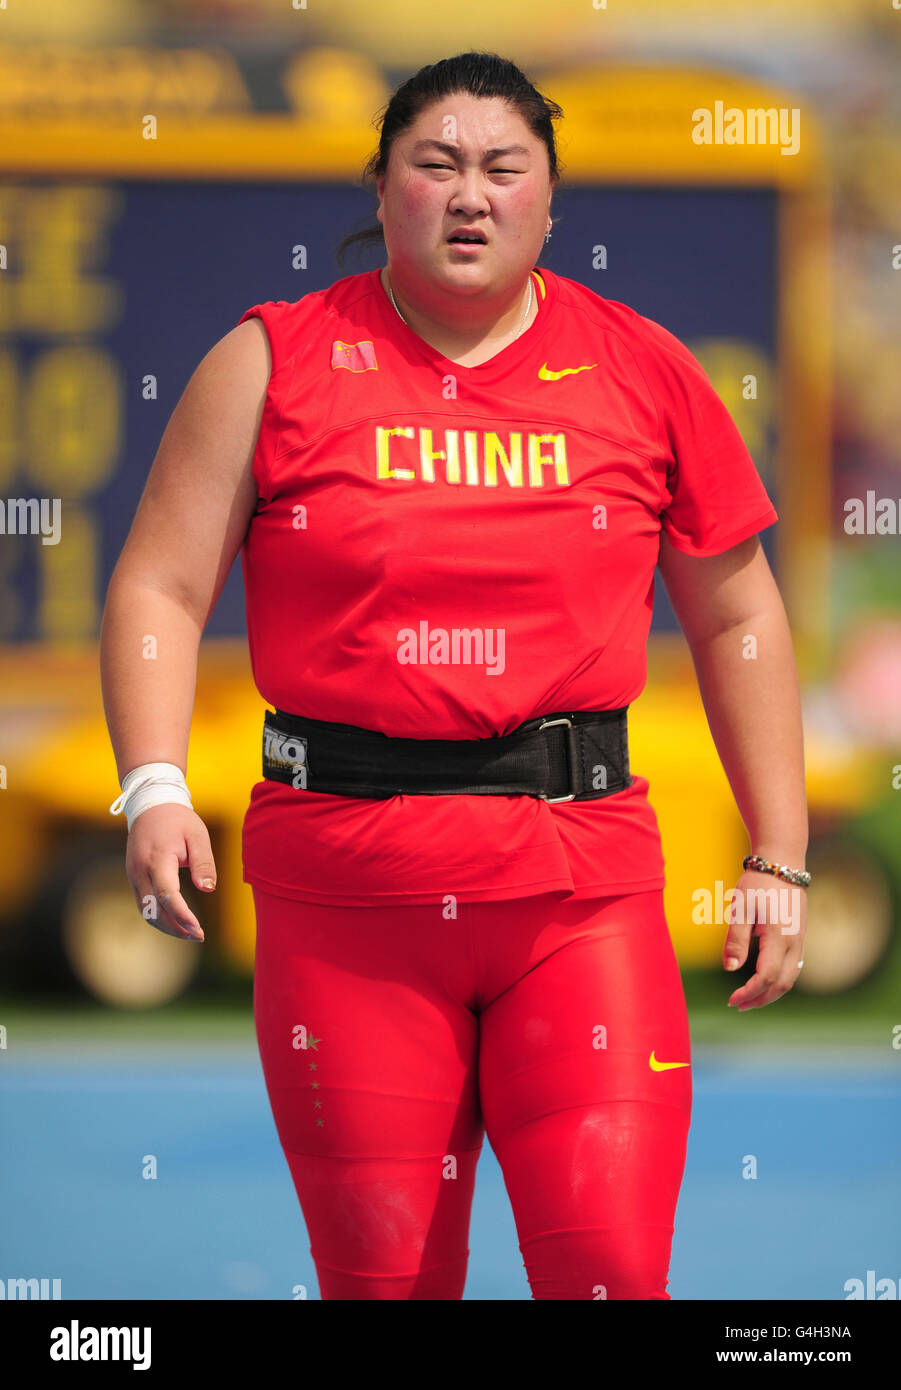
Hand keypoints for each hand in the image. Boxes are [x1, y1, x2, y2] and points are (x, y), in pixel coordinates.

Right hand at [125, 803, 216, 941]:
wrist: (150, 806)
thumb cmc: (178, 820)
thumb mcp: (197, 835)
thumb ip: (203, 862)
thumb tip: (208, 889)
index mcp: (158, 859)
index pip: (167, 894)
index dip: (182, 915)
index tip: (199, 929)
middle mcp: (140, 871)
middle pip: (153, 910)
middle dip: (176, 928)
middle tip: (199, 936)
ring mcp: (133, 876)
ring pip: (146, 911)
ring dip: (166, 926)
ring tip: (190, 933)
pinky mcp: (133, 878)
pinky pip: (143, 904)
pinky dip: (158, 917)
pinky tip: (177, 922)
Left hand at [722, 869, 807, 1009]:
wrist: (783, 864)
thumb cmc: (757, 884)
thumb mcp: (741, 909)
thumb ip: (736, 940)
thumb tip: (730, 968)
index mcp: (779, 936)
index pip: (767, 977)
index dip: (749, 992)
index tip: (731, 999)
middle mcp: (795, 942)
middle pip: (783, 984)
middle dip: (760, 999)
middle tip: (738, 1005)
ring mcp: (801, 941)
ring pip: (791, 978)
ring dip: (771, 993)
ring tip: (748, 999)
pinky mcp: (800, 937)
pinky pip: (793, 968)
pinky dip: (779, 981)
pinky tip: (762, 981)